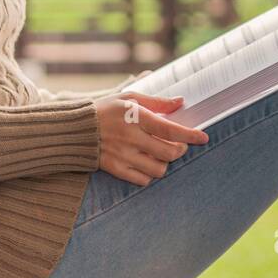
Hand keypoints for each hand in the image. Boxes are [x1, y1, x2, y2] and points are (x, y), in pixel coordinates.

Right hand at [95, 91, 209, 186]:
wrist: (74, 130)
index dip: (190, 135)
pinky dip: (149, 174)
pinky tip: (146, 163)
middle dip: (180, 150)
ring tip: (160, 153)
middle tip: (179, 145)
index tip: (203, 137)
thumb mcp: (129, 98)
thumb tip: (180, 101)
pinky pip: (143, 180)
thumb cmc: (105, 110)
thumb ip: (156, 101)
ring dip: (165, 163)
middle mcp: (131, 138)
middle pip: (170, 153)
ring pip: (159, 169)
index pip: (170, 130)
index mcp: (136, 118)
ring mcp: (123, 156)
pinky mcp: (116, 169)